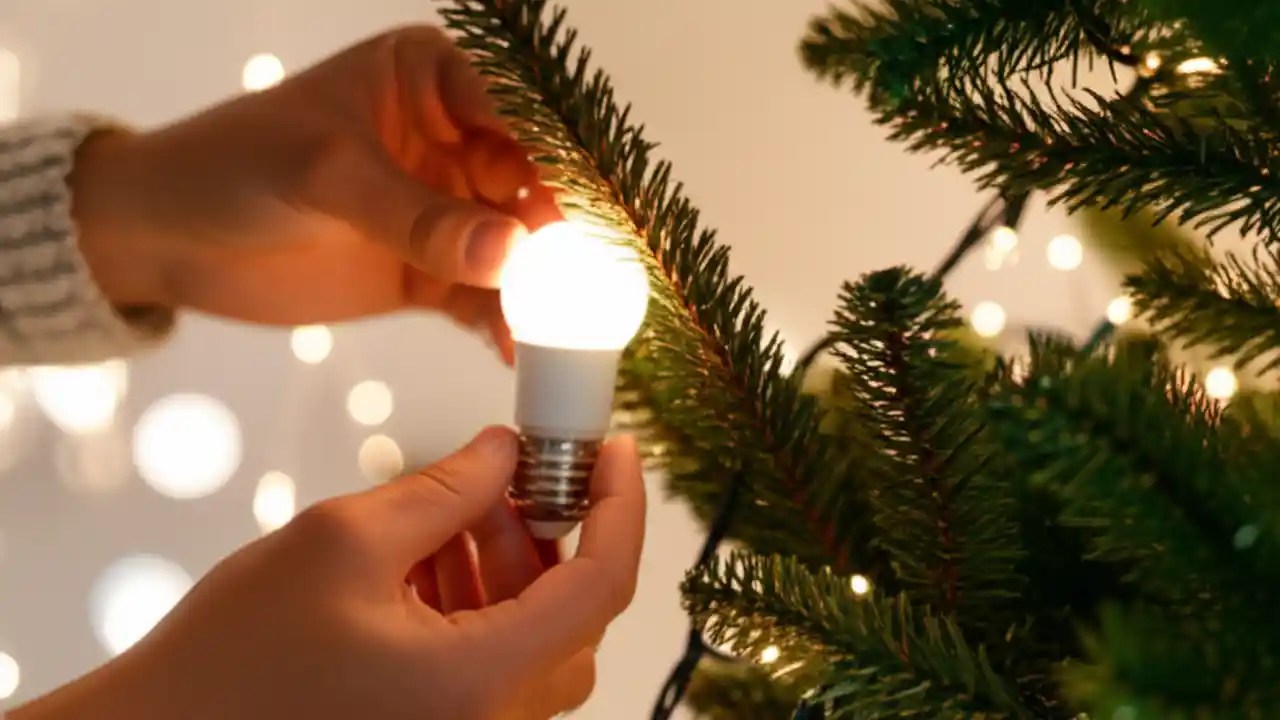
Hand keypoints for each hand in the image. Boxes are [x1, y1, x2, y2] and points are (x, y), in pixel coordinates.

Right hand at [11, 428, 644, 719]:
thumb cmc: (236, 656)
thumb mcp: (345, 540)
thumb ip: (446, 490)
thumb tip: (506, 452)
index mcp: (480, 683)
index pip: (601, 587)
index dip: (620, 508)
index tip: (616, 452)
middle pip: (570, 616)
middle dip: (549, 536)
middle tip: (513, 477)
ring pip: (532, 639)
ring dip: (509, 568)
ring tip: (451, 516)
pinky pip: (491, 664)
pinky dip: (478, 605)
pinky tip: (426, 561)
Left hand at [71, 27, 561, 360]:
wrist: (167, 238)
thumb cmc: (234, 168)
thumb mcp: (326, 177)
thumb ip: (417, 215)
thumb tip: (513, 252)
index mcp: (436, 80)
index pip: (519, 117)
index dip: (561, 166)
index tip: (592, 219)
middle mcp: (455, 141)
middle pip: (532, 187)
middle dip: (559, 237)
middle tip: (590, 288)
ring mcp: (447, 210)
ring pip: (517, 248)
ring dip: (541, 289)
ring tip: (565, 333)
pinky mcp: (432, 272)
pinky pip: (486, 297)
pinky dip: (505, 324)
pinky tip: (520, 353)